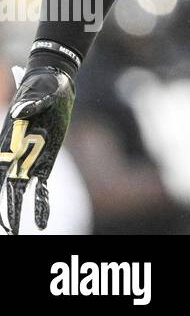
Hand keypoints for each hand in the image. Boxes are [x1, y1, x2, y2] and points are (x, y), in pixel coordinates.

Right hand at [1, 61, 74, 234]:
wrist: (57, 82)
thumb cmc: (44, 84)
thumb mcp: (40, 91)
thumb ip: (30, 103)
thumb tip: (19, 112)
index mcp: (6, 141)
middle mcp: (14, 155)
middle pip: (4, 187)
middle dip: (2, 210)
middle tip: (5, 230)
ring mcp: (30, 160)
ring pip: (19, 193)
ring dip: (16, 212)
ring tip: (13, 233)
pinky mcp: (45, 162)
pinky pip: (42, 188)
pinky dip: (41, 205)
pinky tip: (41, 223)